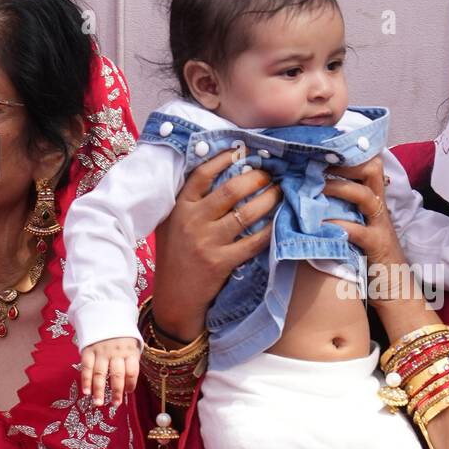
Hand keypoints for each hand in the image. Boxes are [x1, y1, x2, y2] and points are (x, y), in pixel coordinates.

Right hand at [80, 336, 140, 407]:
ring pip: (100, 373)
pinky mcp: (88, 350)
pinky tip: (86, 392)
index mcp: (130, 352)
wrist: (105, 315)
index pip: (132, 371)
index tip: (128, 393)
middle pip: (117, 375)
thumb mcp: (131, 345)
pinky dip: (86, 380)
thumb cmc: (121, 337)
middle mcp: (116, 352)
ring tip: (98, 403)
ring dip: (99, 390)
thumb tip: (128, 385)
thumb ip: (130, 362)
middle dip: (116, 391)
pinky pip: (86, 367)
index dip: (131, 384)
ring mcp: (101, 352)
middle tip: (115, 404)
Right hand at [151, 147, 279, 340]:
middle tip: (269, 175)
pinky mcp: (221, 262)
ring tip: (278, 193)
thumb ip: (186, 201)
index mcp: (179, 208)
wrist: (174, 297)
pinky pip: (253, 241)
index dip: (224, 158)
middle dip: (256, 178)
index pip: (203, 174)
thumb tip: (216, 172)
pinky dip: (269, 229)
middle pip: (231, 190)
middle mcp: (192, 221)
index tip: (241, 151)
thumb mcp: (170, 223)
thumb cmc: (175, 256)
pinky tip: (278, 221)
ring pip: (246, 213)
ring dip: (268, 200)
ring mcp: (207, 242)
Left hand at [321, 154, 405, 268]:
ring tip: (315, 188)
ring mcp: (380, 227)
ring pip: (365, 196)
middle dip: (345, 163)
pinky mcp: (377, 247)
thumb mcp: (361, 230)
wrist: (397, 292)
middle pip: (372, 170)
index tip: (322, 150)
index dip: (350, 154)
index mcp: (376, 203)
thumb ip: (347, 213)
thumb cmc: (373, 262)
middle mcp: (380, 210)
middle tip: (318, 164)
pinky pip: (357, 230)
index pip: (369, 166)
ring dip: (338, 188)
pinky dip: (337, 225)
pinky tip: (318, 225)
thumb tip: (315, 198)